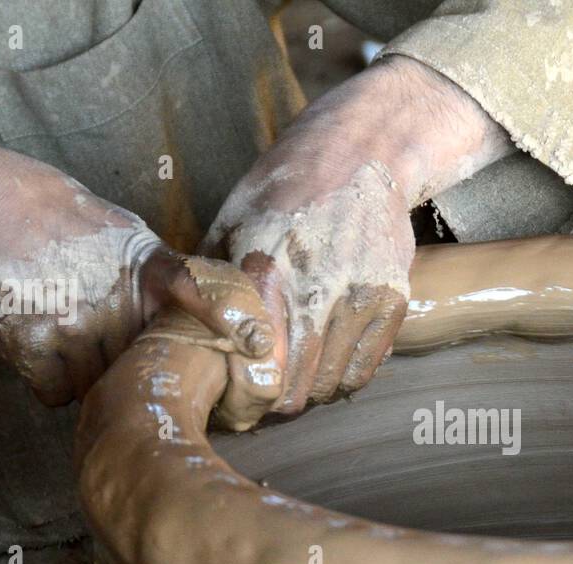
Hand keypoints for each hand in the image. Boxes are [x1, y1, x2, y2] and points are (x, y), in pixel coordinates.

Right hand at [0, 144, 270, 403]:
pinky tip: (35, 336)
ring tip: (61, 323)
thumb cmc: (50, 214)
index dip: (229, 320)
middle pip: (144, 364)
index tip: (259, 345)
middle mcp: (116, 297)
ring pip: (100, 385)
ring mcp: (75, 323)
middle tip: (96, 326)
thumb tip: (199, 314)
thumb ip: (158, 274)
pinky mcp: (32, 345)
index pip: (197, 292)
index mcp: (143, 264)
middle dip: (130, 362)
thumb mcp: (119, 229)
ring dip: (85, 371)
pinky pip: (57, 393)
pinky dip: (47, 379)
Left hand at [201, 55, 512, 416]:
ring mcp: (360, 295)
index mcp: (267, 269)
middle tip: (263, 403)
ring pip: (331, 383)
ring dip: (310, 392)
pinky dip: (343, 379)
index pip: (257, 364)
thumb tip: (180, 332)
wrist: (361, 152)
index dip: (244, 393)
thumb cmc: (286, 186)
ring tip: (295, 383)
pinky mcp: (392, 299)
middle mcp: (317, 286)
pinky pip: (365, 368)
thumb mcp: (231, 221)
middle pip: (295, 385)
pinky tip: (326, 368)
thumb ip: (209, 279)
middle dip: (276, 402)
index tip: (236, 399)